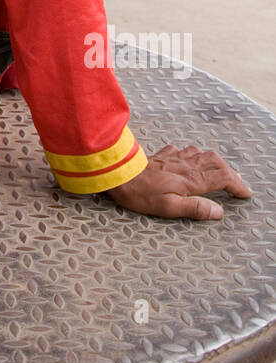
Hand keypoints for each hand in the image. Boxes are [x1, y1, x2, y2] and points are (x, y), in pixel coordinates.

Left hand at [106, 143, 252, 219]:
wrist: (117, 173)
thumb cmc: (140, 193)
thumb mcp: (169, 208)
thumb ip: (195, 208)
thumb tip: (218, 212)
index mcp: (191, 179)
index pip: (223, 178)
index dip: (237, 185)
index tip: (245, 193)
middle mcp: (186, 165)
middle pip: (216, 162)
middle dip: (229, 172)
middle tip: (235, 183)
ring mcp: (174, 158)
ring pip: (201, 153)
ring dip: (214, 161)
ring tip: (218, 170)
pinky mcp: (162, 155)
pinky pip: (183, 151)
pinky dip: (192, 154)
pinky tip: (188, 159)